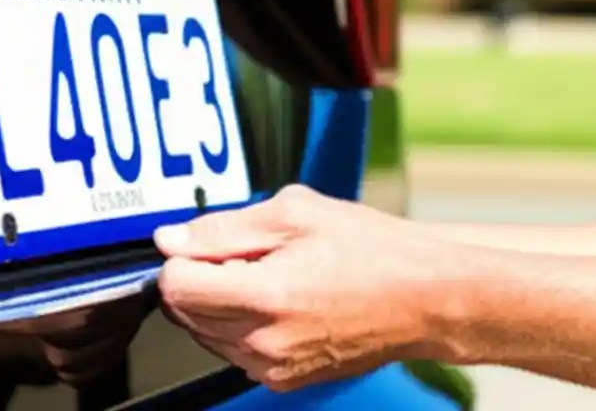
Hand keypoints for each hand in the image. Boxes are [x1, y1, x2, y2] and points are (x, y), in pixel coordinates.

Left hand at [155, 185, 468, 391]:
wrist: (426, 298)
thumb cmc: (371, 251)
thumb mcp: (294, 214)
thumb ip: (221, 227)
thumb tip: (169, 239)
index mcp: (265, 297)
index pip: (174, 286)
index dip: (183, 256)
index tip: (209, 243)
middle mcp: (263, 342)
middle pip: (184, 312)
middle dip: (201, 278)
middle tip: (250, 255)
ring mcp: (273, 368)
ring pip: (204, 332)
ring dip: (220, 302)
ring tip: (271, 275)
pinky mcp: (283, 380)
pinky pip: (233, 350)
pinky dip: (241, 324)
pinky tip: (281, 299)